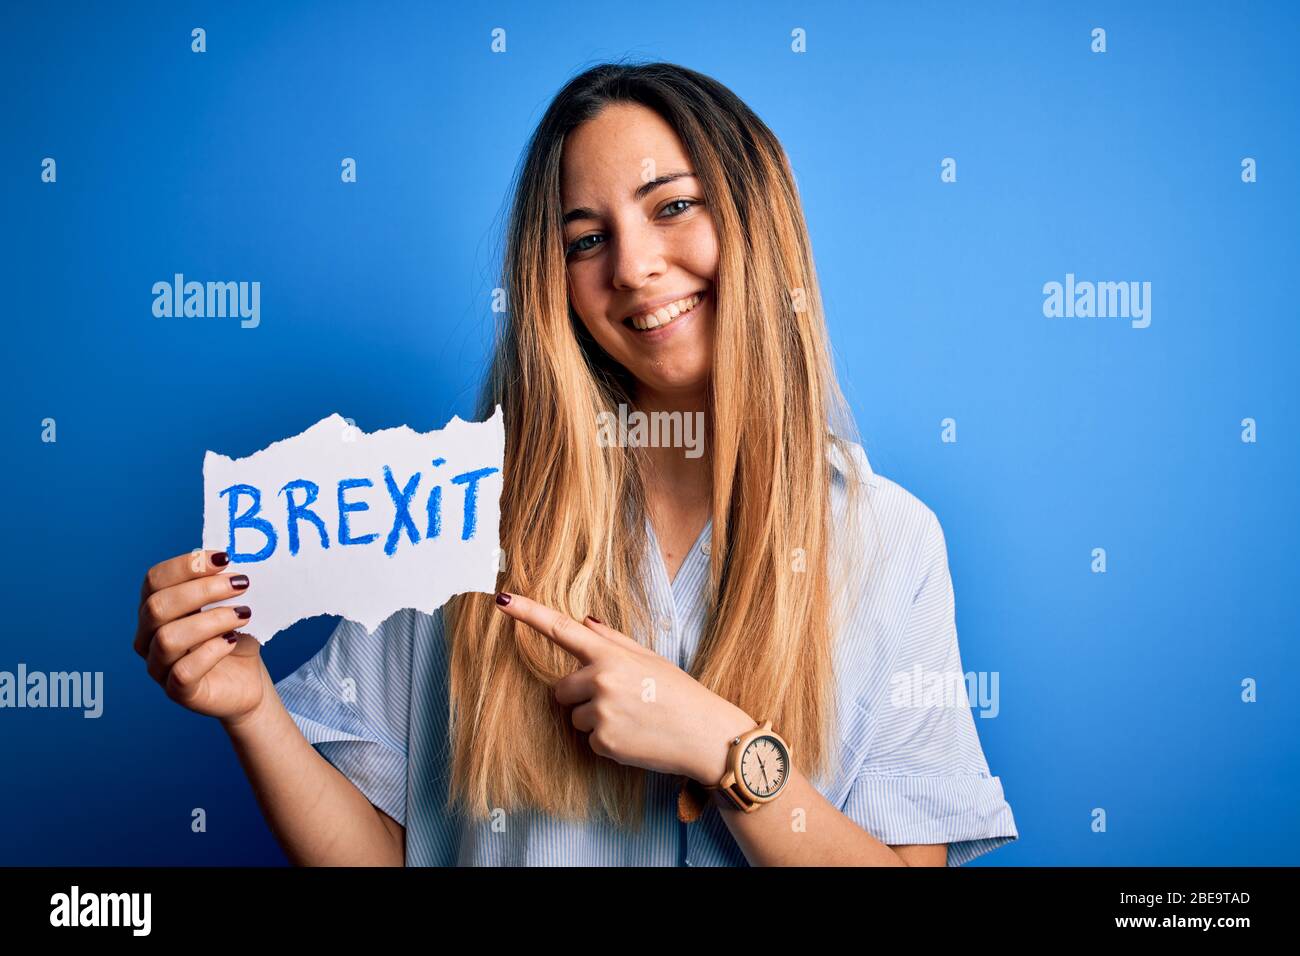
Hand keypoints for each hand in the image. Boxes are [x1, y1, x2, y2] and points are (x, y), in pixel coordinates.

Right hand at [134, 549, 268, 725]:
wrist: (248, 681)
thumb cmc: (234, 637)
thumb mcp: (229, 605)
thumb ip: (223, 583)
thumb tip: (235, 556)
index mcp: (155, 609)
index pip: (154, 579)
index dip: (186, 565)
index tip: (224, 558)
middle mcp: (147, 637)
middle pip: (157, 606)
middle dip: (202, 590)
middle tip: (241, 584)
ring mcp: (159, 667)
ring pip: (168, 638)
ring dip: (210, 620)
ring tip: (243, 614)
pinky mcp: (178, 692)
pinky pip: (183, 672)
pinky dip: (211, 652)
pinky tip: (232, 642)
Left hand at [493, 592, 756, 783]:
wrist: (705, 735)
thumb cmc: (680, 692)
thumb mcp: (650, 658)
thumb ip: (613, 641)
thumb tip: (584, 623)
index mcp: (610, 654)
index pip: (560, 629)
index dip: (528, 614)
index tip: (502, 601)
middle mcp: (600, 679)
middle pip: (560, 688)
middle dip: (579, 694)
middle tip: (618, 699)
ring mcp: (600, 712)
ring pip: (574, 716)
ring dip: (594, 719)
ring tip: (632, 718)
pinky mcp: (603, 742)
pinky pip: (589, 739)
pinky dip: (607, 740)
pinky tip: (634, 736)